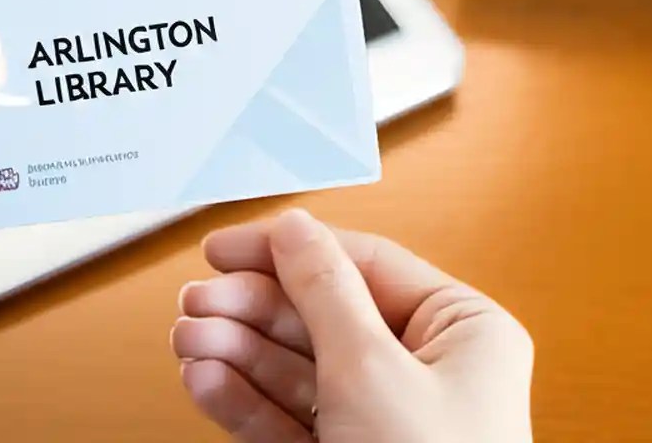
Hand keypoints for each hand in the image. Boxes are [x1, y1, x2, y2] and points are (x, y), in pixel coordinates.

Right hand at [171, 209, 533, 441]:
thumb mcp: (374, 371)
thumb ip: (326, 292)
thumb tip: (295, 230)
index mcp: (462, 332)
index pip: (363, 264)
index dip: (288, 249)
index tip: (225, 247)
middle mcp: (425, 372)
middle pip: (319, 316)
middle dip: (251, 309)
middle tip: (196, 302)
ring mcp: (383, 421)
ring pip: (295, 370)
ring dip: (237, 352)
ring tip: (189, 339)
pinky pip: (287, 421)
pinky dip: (243, 401)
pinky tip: (205, 380)